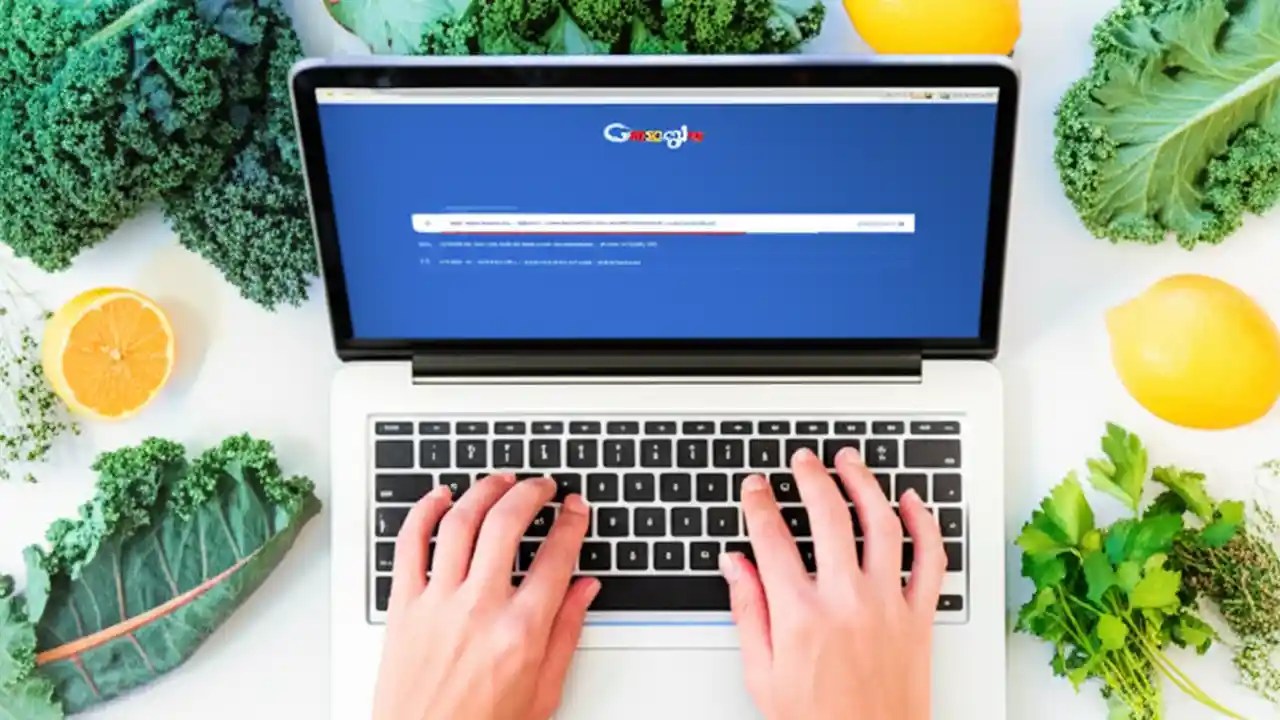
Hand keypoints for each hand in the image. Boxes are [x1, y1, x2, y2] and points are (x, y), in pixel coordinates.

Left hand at [374, 474, 598, 719]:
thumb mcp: (542, 691)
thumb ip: (566, 633)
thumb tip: (585, 589)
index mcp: (520, 632)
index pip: (556, 557)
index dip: (571, 523)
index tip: (575, 509)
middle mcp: (478, 609)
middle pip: (507, 523)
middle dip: (531, 493)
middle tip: (542, 486)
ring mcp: (437, 604)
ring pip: (460, 522)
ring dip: (484, 491)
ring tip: (500, 481)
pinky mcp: (403, 607)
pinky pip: (409, 544)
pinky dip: (423, 511)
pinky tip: (439, 497)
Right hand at [723, 447, 945, 719]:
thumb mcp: (761, 673)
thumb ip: (748, 611)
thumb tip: (735, 566)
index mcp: (799, 615)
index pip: (772, 538)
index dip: (760, 503)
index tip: (756, 488)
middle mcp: (845, 602)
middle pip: (827, 516)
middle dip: (810, 477)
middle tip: (802, 460)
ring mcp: (886, 606)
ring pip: (881, 524)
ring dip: (864, 484)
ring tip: (849, 462)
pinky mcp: (918, 617)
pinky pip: (930, 560)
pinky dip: (925, 524)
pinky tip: (911, 501)